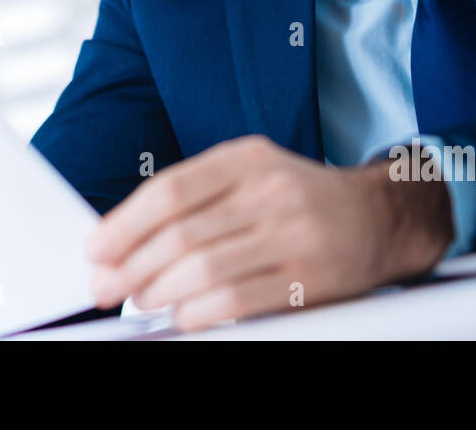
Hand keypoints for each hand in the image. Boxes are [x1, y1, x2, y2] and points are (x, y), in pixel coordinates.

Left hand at [85, 135, 453, 331]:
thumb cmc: (298, 198)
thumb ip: (197, 197)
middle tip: (106, 284)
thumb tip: (126, 237)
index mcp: (247, 158)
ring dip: (160, 291)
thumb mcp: (251, 174)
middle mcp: (270, 191)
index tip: (97, 247)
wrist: (379, 217)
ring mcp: (293, 233)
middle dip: (132, 264)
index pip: (172, 189)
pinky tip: (182, 316)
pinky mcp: (310, 277)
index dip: (126, 222)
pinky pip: (240, 299)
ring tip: (140, 301)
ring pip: (206, 268)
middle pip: (183, 233)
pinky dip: (200, 313)